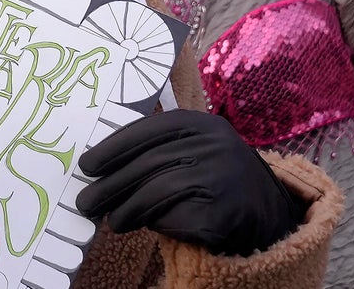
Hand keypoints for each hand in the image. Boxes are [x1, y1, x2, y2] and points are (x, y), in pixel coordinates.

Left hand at [76, 110, 304, 256]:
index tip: (87, 165)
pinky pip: (176, 218)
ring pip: (157, 192)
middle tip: (85, 202)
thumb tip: (100, 166)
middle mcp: (215, 145)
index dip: (114, 147)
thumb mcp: (196, 152)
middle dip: (111, 185)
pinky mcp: (224, 212)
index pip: (149, 130)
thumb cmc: (216, 181)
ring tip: (113, 221)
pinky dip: (158, 225)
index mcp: (203, 125)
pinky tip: (147, 228)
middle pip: (148, 164)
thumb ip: (160, 151)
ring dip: (127, 210)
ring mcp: (223, 177)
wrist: (268, 216)